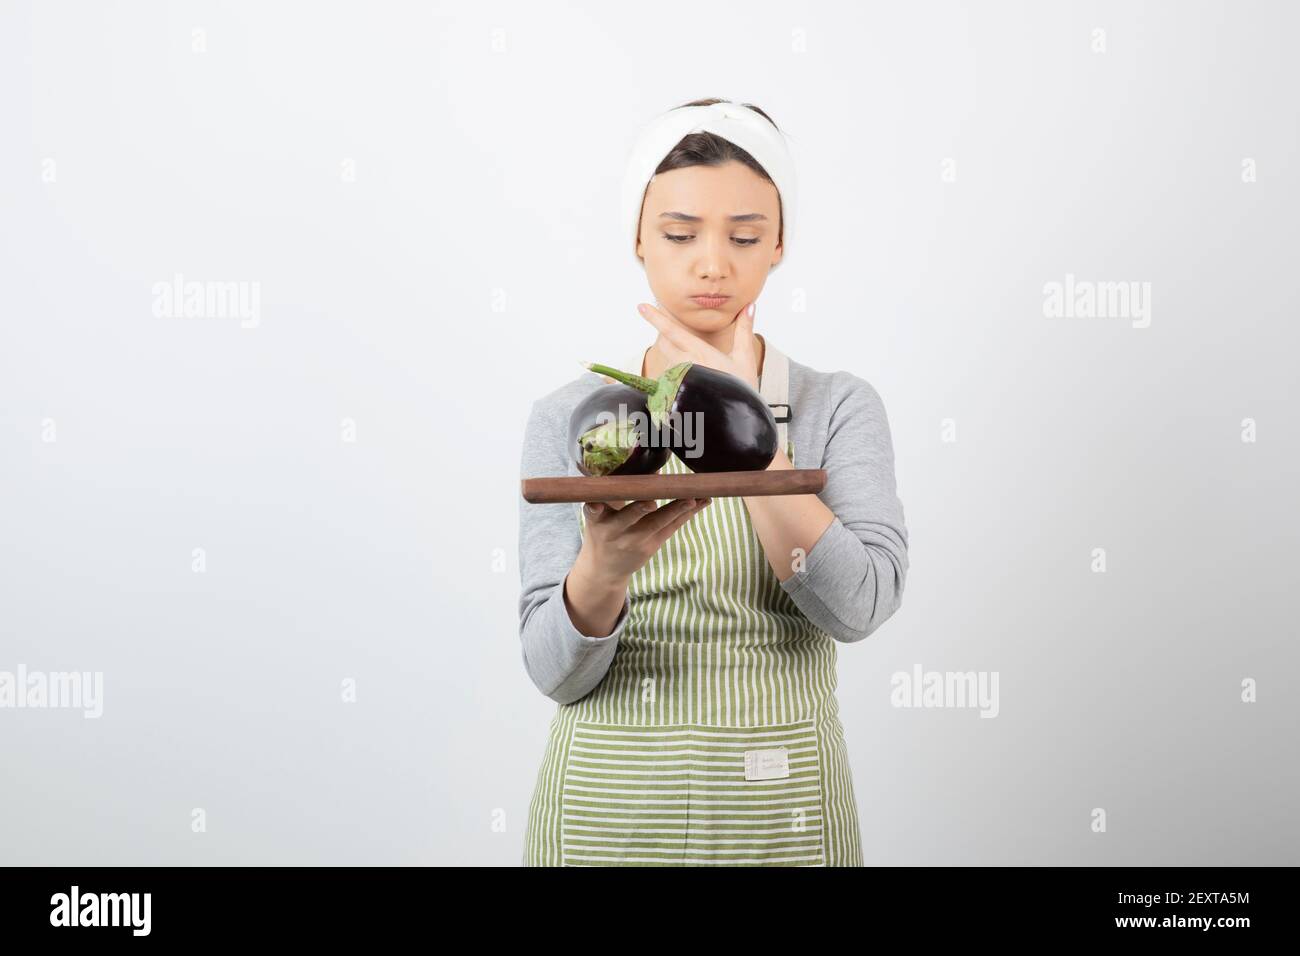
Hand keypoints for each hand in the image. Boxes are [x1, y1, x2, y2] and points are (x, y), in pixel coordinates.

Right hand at [575, 497, 710, 585]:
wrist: (606, 569)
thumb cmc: (603, 531)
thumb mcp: (600, 514)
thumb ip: (616, 492)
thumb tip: (648, 464)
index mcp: (597, 521)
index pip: (593, 514)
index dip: (593, 509)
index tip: (594, 504)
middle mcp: (614, 532)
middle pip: (628, 518)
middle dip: (639, 509)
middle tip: (651, 501)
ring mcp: (635, 541)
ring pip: (657, 523)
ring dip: (676, 509)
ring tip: (693, 498)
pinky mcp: (652, 546)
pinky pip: (671, 527)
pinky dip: (687, 514)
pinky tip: (702, 501)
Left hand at [637, 300, 760, 391]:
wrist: (739, 418)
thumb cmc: (743, 387)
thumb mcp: (745, 357)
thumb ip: (744, 329)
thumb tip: (750, 306)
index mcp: (700, 352)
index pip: (672, 331)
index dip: (656, 318)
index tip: (641, 306)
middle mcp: (685, 364)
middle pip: (664, 343)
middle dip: (667, 336)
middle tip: (681, 340)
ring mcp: (679, 380)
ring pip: (668, 362)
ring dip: (677, 361)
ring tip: (700, 374)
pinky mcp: (675, 394)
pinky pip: (669, 381)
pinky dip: (677, 379)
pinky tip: (695, 387)